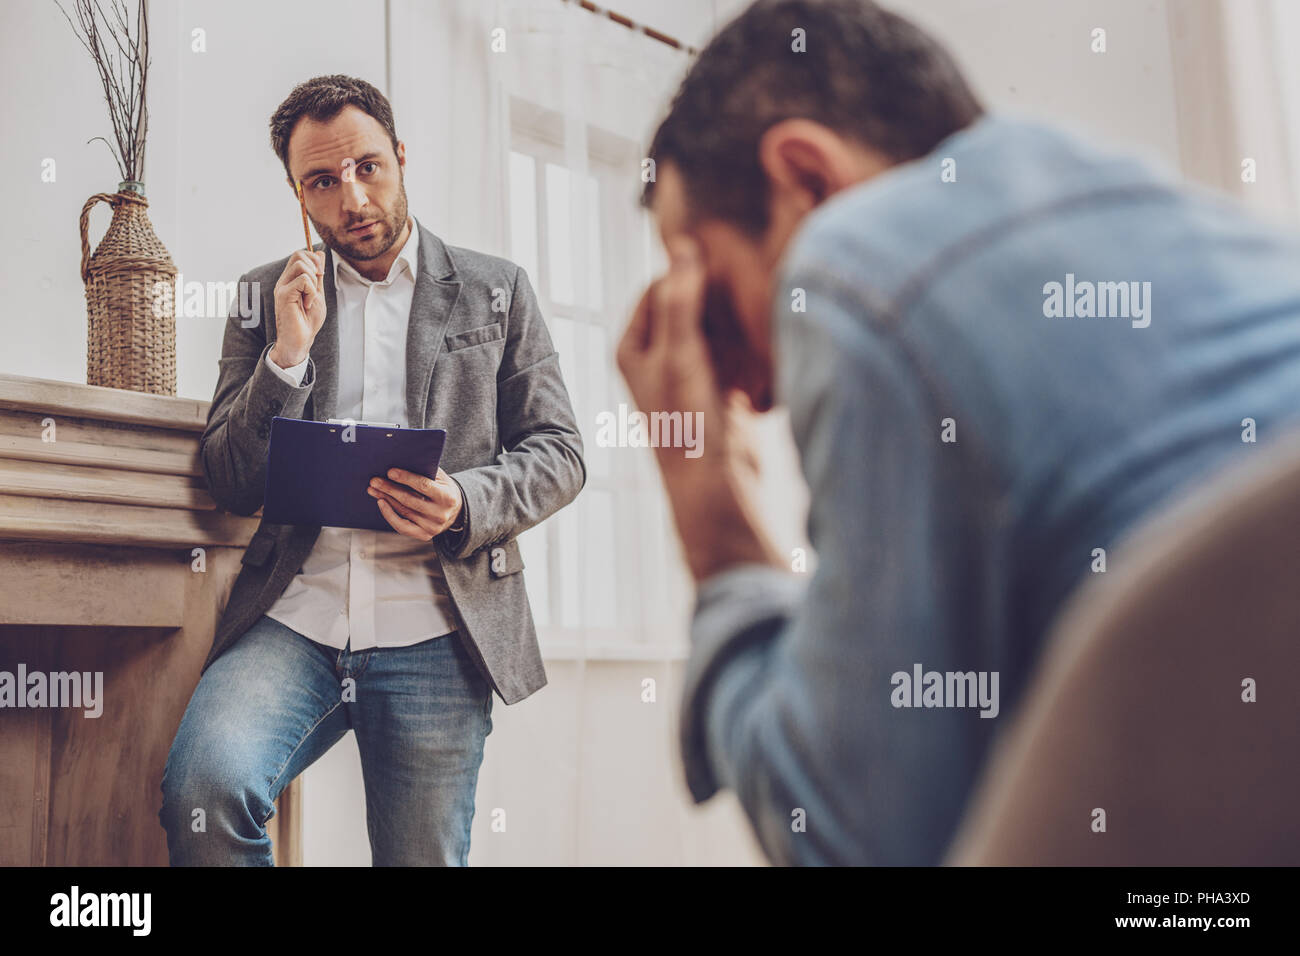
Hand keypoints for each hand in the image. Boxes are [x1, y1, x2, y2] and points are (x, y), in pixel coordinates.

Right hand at [270, 249, 325, 367]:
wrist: (300, 341)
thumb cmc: (307, 321)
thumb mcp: (317, 293)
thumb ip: (317, 275)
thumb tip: (319, 254)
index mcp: (290, 279)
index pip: (299, 255)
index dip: (314, 259)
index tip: (320, 276)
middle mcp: (284, 281)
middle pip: (299, 255)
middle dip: (315, 268)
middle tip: (316, 289)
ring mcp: (282, 287)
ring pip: (302, 265)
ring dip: (313, 282)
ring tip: (310, 299)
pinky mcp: (283, 294)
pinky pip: (303, 280)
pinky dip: (311, 292)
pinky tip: (307, 305)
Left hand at [367, 467, 463, 540]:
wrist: (455, 511)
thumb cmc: (443, 489)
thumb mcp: (441, 478)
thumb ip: (426, 471)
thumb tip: (401, 461)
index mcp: (447, 497)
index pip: (423, 486)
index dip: (406, 478)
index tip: (390, 472)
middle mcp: (440, 514)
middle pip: (409, 500)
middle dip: (389, 489)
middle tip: (375, 481)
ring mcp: (432, 527)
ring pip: (403, 511)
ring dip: (385, 498)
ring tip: (373, 489)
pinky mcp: (424, 535)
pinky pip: (402, 527)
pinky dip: (389, 515)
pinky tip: (381, 503)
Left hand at [615, 237, 782, 579]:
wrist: (716, 487)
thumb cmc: (687, 423)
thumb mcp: (682, 353)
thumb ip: (681, 298)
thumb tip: (682, 244)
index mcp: (632, 346)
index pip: (661, 286)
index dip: (691, 274)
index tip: (723, 270)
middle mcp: (656, 357)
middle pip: (691, 304)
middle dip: (719, 300)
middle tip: (744, 296)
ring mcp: (689, 374)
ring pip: (717, 328)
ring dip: (738, 325)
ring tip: (753, 329)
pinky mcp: (719, 390)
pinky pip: (737, 353)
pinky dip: (749, 349)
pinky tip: (764, 352)